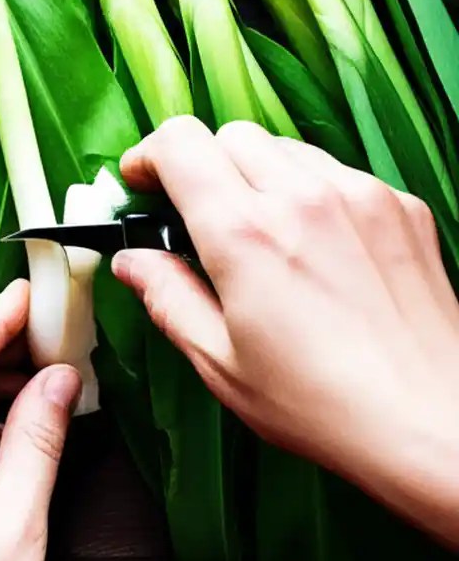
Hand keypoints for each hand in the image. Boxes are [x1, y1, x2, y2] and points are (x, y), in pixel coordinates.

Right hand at [114, 117, 458, 544]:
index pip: (180, 143)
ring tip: (258, 234)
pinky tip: (314, 248)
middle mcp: (303, 198)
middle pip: (230, 136)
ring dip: (256, 175)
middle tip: (194, 215)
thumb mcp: (220, 362)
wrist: (434, 424)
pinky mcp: (400, 207)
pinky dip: (311, 194)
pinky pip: (337, 173)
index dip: (148, 155)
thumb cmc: (325, 405)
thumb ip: (167, 297)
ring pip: (284, 149)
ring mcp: (359, 196)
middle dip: (201, 167)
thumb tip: (133, 261)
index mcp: (245, 234)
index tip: (142, 181)